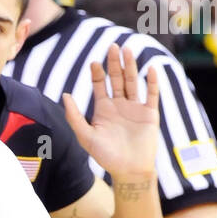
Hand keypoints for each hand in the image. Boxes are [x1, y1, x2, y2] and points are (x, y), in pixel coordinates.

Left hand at [62, 46, 158, 181]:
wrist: (129, 171)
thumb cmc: (106, 157)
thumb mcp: (86, 136)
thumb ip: (75, 117)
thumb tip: (64, 95)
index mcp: (103, 109)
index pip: (100, 85)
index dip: (97, 73)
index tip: (94, 63)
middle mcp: (119, 105)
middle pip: (116, 78)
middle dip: (114, 63)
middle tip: (112, 46)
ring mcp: (135, 108)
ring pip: (132, 82)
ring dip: (130, 67)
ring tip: (128, 51)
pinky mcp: (149, 114)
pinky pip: (151, 94)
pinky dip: (152, 82)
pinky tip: (150, 69)